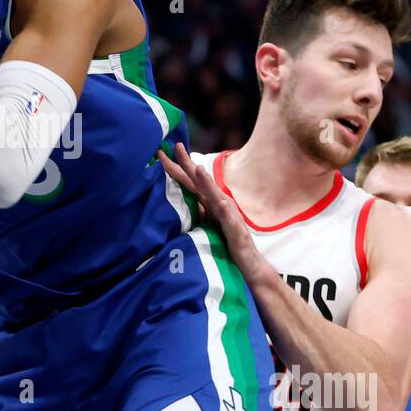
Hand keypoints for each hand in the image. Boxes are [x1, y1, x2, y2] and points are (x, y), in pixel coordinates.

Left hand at [157, 142, 271, 283]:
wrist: (249, 265)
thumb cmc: (227, 246)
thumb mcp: (207, 227)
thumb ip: (195, 214)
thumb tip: (176, 206)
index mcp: (210, 204)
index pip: (190, 183)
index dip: (177, 168)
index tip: (161, 153)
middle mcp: (219, 204)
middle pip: (199, 182)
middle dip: (187, 163)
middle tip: (175, 145)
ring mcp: (228, 214)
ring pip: (213, 193)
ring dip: (204, 179)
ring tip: (194, 164)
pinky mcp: (234, 229)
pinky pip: (226, 214)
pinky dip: (221, 204)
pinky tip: (218, 198)